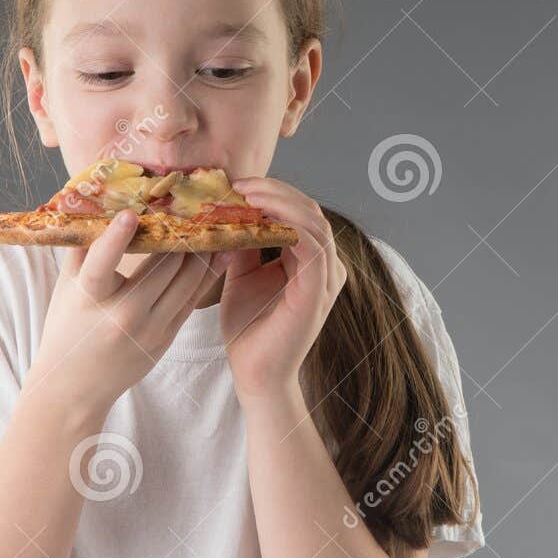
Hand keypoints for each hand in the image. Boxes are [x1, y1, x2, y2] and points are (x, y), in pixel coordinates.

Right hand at [27, 210, 230, 407]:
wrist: (75, 386)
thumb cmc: (67, 327)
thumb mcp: (66, 286)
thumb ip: (83, 247)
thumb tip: (99, 205)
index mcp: (90, 298)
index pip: (102, 265)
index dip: (116, 238)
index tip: (130, 214)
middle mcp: (123, 315)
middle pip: (160, 267)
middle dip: (179, 234)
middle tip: (194, 206)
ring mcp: (150, 329)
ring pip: (185, 281)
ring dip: (201, 251)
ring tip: (213, 225)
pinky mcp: (167, 338)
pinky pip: (192, 299)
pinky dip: (206, 274)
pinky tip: (219, 254)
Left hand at [217, 177, 346, 399]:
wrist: (253, 374)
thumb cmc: (248, 329)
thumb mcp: (241, 275)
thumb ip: (244, 243)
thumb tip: (232, 209)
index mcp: (310, 261)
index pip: (300, 212)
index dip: (272, 193)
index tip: (238, 184)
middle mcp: (325, 266)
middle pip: (309, 209)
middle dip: (275, 191)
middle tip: (240, 183)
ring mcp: (325, 278)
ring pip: (313, 220)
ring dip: (280, 201)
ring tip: (247, 194)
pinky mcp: (317, 290)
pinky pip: (311, 244)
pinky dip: (288, 223)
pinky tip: (261, 215)